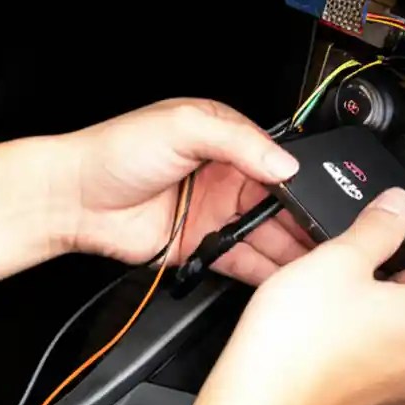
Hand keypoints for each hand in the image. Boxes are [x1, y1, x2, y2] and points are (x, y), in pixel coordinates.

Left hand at [49, 99, 313, 283]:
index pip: (278, 161)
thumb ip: (238, 141)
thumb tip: (283, 163)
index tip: (325, 200)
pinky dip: (264, 271)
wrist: (74, 197)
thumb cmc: (116, 150)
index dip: (302, 182)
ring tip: (317, 264)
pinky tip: (284, 278)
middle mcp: (226, 176)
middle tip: (330, 238)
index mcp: (227, 139)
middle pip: (279, 202)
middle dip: (305, 220)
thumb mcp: (183, 126)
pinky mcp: (201, 246)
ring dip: (291, 249)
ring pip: (266, 234)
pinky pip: (242, 260)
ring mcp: (215, 213)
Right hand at [201, 187, 404, 404]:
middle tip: (372, 245)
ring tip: (342, 280)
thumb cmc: (296, 338)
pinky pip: (380, 352)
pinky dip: (365, 331)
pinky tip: (333, 317)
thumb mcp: (340, 259)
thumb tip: (398, 206)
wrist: (258, 400)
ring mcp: (400, 387)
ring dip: (380, 300)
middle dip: (401, 268)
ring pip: (401, 326)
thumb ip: (378, 226)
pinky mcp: (372, 402)